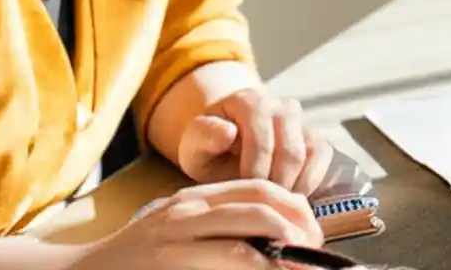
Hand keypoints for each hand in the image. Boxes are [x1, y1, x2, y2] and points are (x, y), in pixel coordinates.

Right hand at [67, 179, 322, 269]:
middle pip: (262, 206)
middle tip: (314, 253)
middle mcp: (189, 211)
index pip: (259, 188)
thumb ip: (216, 227)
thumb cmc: (135, 259)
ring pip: (249, 238)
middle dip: (299, 228)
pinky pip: (229, 261)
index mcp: (195, 198)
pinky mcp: (171, 262)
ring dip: (285, 254)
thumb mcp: (176, 229)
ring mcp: (178, 238)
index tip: (312, 231)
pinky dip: (257, 269)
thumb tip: (271, 244)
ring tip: (301, 267)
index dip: (296, 207)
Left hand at [177, 88, 334, 194]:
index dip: (254, 172)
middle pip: (290, 150)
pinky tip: (287, 198)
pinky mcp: (316, 138)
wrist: (227, 144)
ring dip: (293, 185)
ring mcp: (302, 122)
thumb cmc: (209, 148)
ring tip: (272, 204)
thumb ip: (203, 136)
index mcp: (249, 101)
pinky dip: (309, 183)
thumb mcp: (194, 145)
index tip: (243, 196)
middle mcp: (280, 105)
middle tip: (260, 208)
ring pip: (310, 153)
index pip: (262, 139)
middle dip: (275, 184)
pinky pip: (322, 159)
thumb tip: (228, 132)